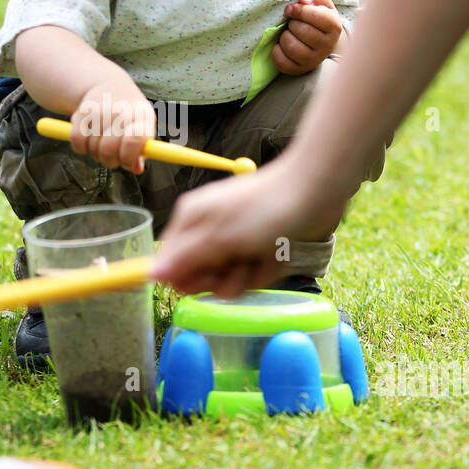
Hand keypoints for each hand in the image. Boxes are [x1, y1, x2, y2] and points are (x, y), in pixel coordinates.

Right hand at [70, 81, 155, 173]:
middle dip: (109, 160)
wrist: (111, 88)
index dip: (129, 156)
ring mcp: (101, 109)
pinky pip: (77, 141)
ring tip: (102, 143)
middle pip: (108, 150)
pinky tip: (88, 141)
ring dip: (96, 153)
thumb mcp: (142, 129)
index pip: (135, 139)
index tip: (126, 162)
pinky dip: (81, 147)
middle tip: (111, 157)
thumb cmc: (131, 117)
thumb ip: (141, 151)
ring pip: (93, 148)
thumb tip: (136, 168)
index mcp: (142, 115)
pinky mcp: (82, 110)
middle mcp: (121, 109)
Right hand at [151, 151, 345, 296]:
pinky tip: (277, 253)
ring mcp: (234, 240)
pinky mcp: (257, 247)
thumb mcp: (220, 236)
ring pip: (230, 279)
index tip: (211, 276)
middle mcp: (208, 230)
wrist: (315, 189)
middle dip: (224, 277)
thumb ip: (185, 258)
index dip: (189, 279)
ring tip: (265, 253)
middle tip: (242, 261)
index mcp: (191, 220)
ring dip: (250, 274)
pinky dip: (267, 268)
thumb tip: (152, 274)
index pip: (171, 265)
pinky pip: (253, 273)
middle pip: (201, 277)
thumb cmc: (266, 206)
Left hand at [271, 0, 342, 75]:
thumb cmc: (318, 18)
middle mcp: (326, 46)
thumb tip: (303, 0)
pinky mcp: (300, 70)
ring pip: (292, 47)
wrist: (321, 43)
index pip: (317, 17)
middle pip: (302, 31)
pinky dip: (276, 51)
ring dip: (284, 37)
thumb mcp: (321, 4)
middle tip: (292, 23)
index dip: (300, 11)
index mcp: (334, 27)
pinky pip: (282, 62)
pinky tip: (280, 45)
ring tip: (288, 34)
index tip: (290, 9)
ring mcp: (314, 60)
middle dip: (292, 24)